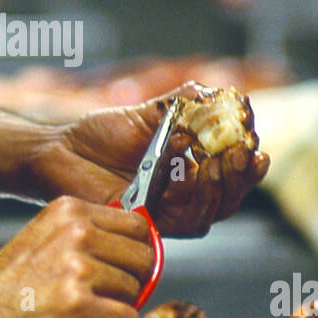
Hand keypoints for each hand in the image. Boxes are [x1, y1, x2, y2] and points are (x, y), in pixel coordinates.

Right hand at [0, 196, 154, 317]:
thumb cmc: (4, 292)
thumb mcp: (45, 243)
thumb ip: (88, 241)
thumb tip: (140, 253)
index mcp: (68, 211)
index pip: (138, 226)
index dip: (134, 254)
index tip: (121, 270)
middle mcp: (75, 232)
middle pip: (144, 258)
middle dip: (128, 285)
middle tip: (96, 299)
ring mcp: (77, 267)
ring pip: (135, 292)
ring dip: (113, 311)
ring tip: (77, 314)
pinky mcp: (77, 304)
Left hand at [26, 84, 269, 237]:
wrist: (60, 150)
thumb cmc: (101, 133)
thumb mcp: (149, 112)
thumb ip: (185, 103)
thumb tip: (221, 92)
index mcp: (191, 169)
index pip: (234, 172)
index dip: (250, 161)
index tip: (256, 141)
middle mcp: (184, 196)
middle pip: (230, 197)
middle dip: (244, 177)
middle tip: (245, 153)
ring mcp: (167, 212)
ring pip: (212, 212)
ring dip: (223, 188)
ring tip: (220, 162)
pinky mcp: (148, 225)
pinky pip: (182, 223)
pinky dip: (192, 199)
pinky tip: (190, 173)